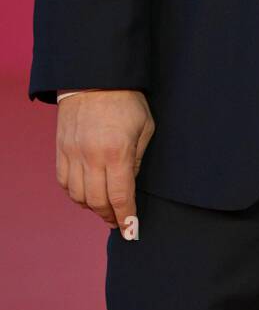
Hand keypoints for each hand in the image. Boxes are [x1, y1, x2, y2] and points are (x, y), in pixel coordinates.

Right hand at [56, 89, 154, 232]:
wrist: (95, 78)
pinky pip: (65, 182)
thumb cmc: (127, 100)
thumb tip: (130, 184)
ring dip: (92, 207)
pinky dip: (75, 194)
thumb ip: (138, 159)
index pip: (120, 197)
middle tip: (119, 222)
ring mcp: (73, 154)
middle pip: (97, 202)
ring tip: (104, 208)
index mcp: (117, 152)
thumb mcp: (145, 127)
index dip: (126, 218)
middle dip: (110, 217)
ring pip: (79, 196)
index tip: (130, 232)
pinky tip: (86, 194)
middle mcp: (92, 157)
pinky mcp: (61, 150)